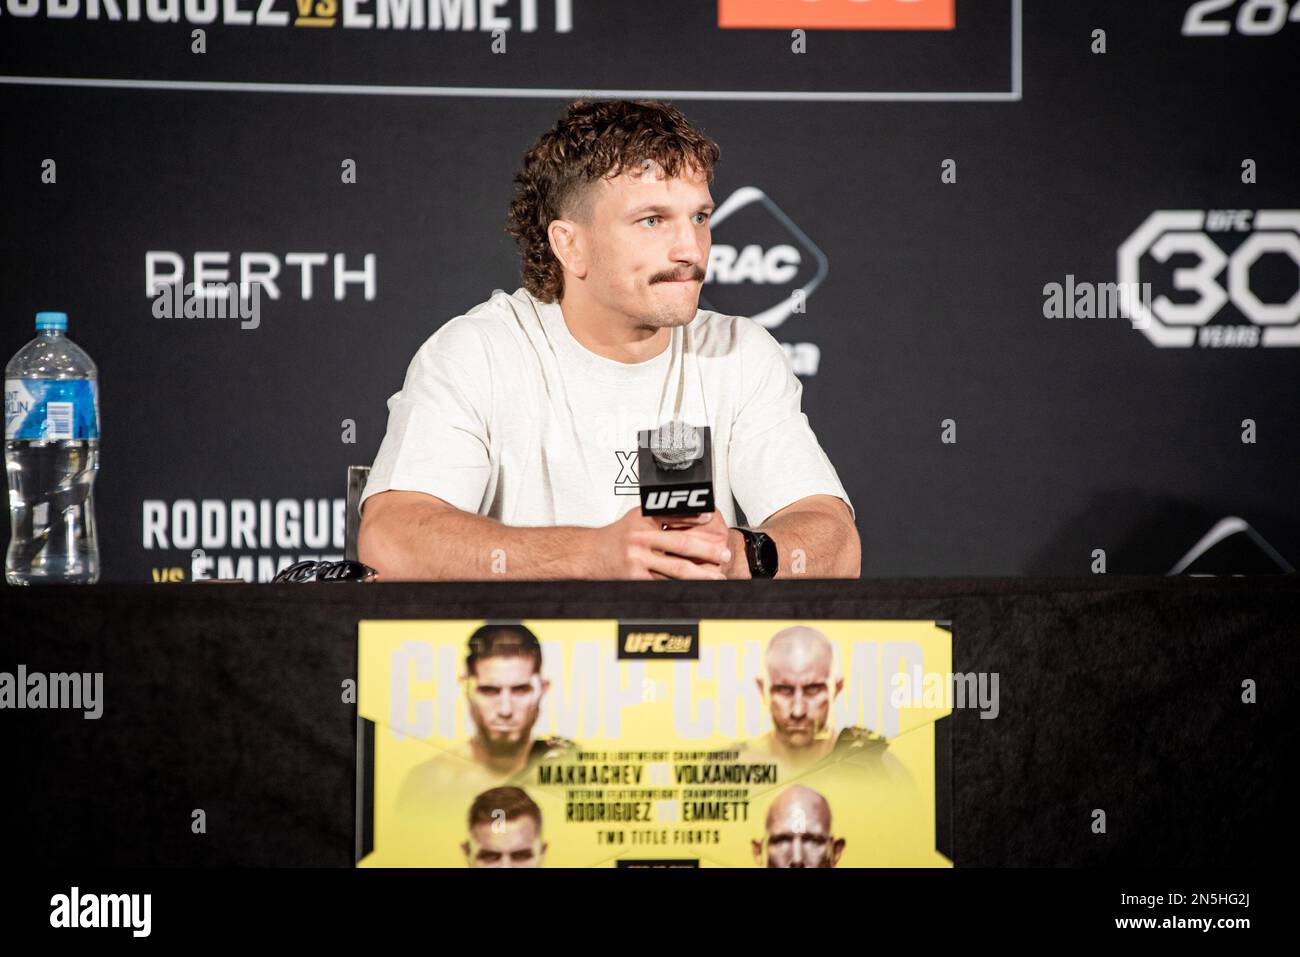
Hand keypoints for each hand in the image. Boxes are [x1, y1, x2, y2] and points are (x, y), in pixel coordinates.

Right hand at [593, 508, 732, 579]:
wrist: (589, 555)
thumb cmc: (617, 536)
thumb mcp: (638, 517)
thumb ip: (664, 515)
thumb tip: (698, 515)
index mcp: (642, 521)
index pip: (675, 517)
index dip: (696, 519)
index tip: (713, 520)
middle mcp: (640, 540)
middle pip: (682, 546)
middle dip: (707, 551)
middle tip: (724, 555)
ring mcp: (638, 562)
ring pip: (676, 569)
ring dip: (700, 574)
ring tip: (716, 576)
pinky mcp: (636, 580)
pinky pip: (664, 584)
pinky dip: (682, 586)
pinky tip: (695, 588)